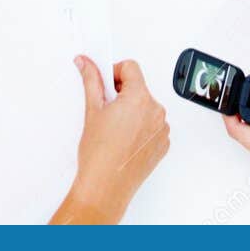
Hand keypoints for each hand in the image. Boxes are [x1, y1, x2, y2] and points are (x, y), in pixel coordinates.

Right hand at [52, 57, 168, 223]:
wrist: (105, 188)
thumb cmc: (99, 155)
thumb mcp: (92, 110)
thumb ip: (91, 79)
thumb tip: (86, 62)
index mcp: (140, 98)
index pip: (131, 67)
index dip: (115, 73)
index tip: (106, 83)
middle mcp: (156, 111)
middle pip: (139, 87)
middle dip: (122, 94)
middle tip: (106, 111)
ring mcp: (162, 129)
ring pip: (146, 106)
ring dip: (132, 111)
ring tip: (115, 129)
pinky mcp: (163, 144)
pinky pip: (153, 125)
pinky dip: (141, 127)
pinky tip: (125, 140)